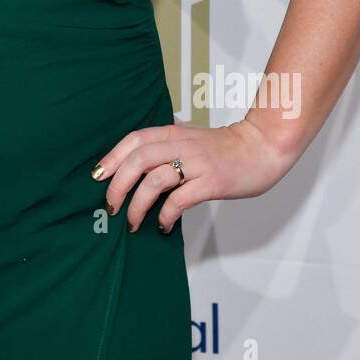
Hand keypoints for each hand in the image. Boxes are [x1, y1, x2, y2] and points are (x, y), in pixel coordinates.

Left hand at [90, 116, 293, 232]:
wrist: (262, 148)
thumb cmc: (226, 146)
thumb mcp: (192, 136)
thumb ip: (169, 140)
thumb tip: (142, 148)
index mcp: (174, 133)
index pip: (135, 139)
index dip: (113, 156)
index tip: (97, 176)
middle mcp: (182, 145)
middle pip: (138, 160)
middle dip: (118, 184)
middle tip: (111, 206)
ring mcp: (197, 164)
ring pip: (155, 181)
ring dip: (138, 205)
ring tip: (133, 223)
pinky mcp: (212, 182)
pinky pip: (180, 199)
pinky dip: (166, 214)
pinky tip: (163, 225)